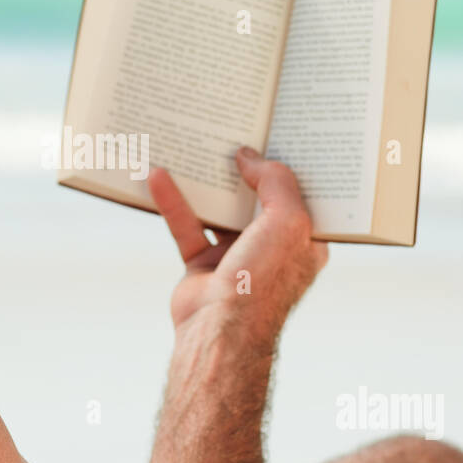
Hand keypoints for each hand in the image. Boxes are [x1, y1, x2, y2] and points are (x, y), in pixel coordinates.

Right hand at [147, 147, 328, 352]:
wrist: (220, 331)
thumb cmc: (263, 281)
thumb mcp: (287, 220)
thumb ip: (275, 181)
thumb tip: (249, 156)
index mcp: (304, 242)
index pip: (303, 197)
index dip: (293, 167)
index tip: (281, 134)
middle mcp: (271, 249)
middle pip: (258, 199)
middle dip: (247, 168)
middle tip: (236, 131)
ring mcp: (236, 258)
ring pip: (220, 210)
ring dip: (206, 182)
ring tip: (194, 146)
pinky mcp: (202, 265)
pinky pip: (186, 226)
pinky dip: (172, 202)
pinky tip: (158, 176)